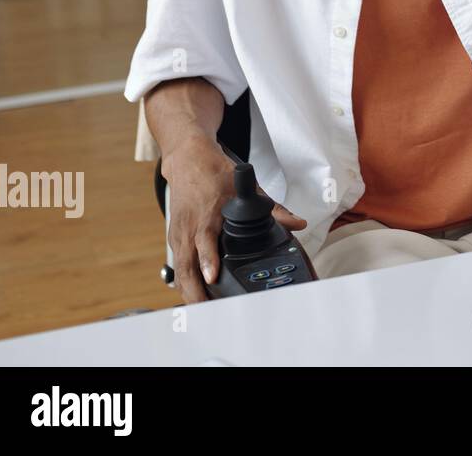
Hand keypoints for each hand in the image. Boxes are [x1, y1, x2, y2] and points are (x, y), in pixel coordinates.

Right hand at [161, 134, 306, 303]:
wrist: (188, 160)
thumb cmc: (215, 173)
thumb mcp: (248, 187)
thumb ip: (274, 210)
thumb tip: (297, 223)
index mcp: (207, 215)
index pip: (204, 243)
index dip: (207, 261)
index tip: (212, 277)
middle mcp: (189, 228)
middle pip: (187, 266)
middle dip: (195, 290)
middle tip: (207, 311)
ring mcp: (179, 234)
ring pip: (180, 270)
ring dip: (188, 292)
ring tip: (201, 312)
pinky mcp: (174, 239)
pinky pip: (178, 266)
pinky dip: (184, 283)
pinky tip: (193, 297)